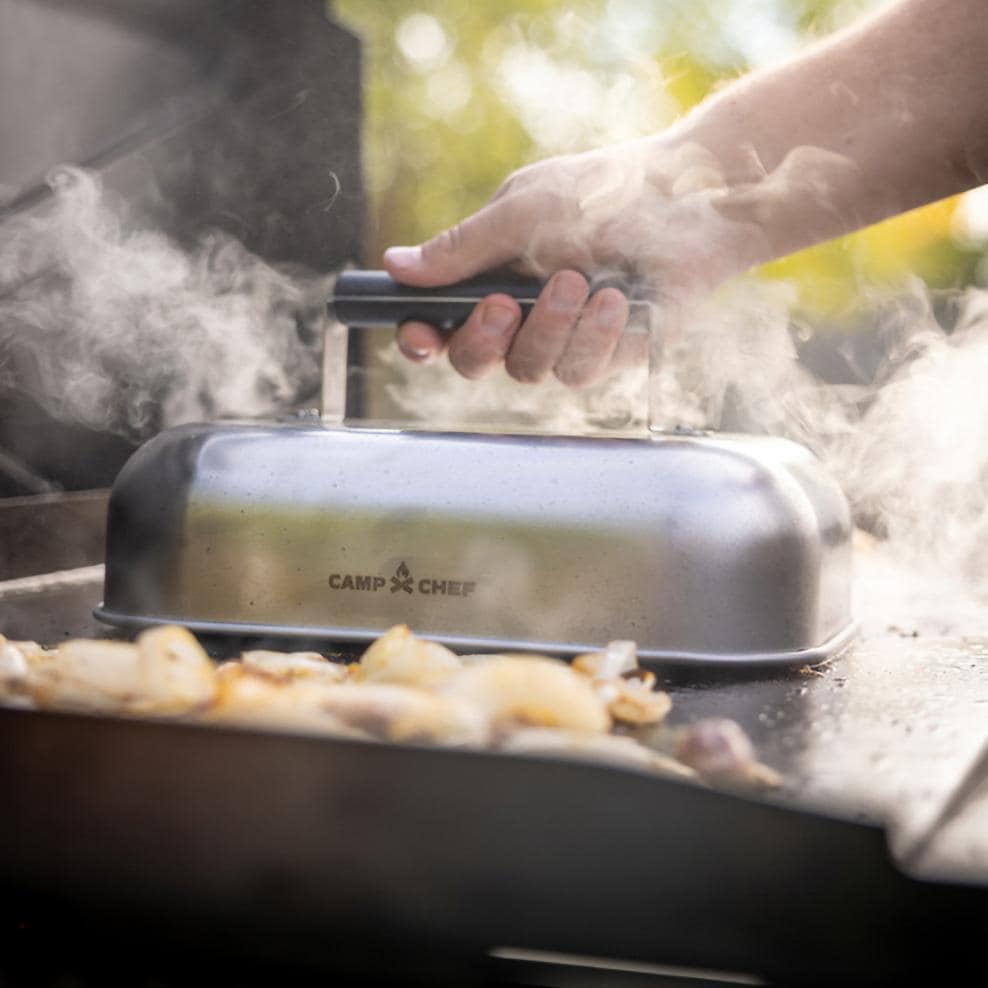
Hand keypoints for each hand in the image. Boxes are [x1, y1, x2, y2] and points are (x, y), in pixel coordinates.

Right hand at [383, 138, 770, 386]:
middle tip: (503, 304)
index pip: (439, 325)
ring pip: (527, 370)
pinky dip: (594, 334)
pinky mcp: (606, 356)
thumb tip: (395, 265)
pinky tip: (616, 297)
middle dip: (482, 339)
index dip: (420, 337)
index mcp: (490, 277)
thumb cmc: (604, 194)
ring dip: (549, 326)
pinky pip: (579, 371)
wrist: (689, 201)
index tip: (417, 331)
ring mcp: (564, 340)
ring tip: (580, 279)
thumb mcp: (522, 210)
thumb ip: (463, 247)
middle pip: (473, 363)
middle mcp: (521, 316)